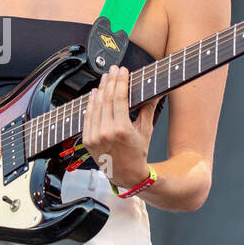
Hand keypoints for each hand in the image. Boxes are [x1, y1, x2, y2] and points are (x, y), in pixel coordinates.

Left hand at [82, 65, 156, 188]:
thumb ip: (148, 109)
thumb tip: (157, 91)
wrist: (125, 174)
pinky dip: (90, 104)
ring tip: (104, 78)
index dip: (120, 82)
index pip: (118, 98)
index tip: (122, 71)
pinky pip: (87, 117)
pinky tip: (94, 94)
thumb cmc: (137, 154)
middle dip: (110, 81)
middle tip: (113, 70)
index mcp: (121, 130)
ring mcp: (94, 137)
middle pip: (106, 99)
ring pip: (95, 107)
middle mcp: (105, 133)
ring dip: (100, 90)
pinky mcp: (87, 140)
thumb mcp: (145, 131)